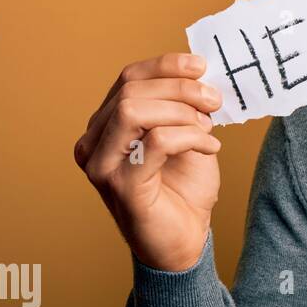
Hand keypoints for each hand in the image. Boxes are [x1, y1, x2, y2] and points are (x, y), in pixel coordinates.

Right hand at [75, 52, 223, 271]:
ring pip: (134, 111)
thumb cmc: (183, 189)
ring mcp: (102, 166)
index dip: (165, 66)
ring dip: (182, 111)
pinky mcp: (121, 187)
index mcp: (105, 126)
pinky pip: (157, 142)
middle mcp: (92, 143)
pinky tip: (210, 147)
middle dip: (180, 88)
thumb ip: (183, 105)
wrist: (185, 240)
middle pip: (131, 91)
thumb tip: (198, 71)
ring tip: (208, 128)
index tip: (201, 66)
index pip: (128, 78)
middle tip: (214, 101)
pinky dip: (191, 137)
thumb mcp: (186, 135)